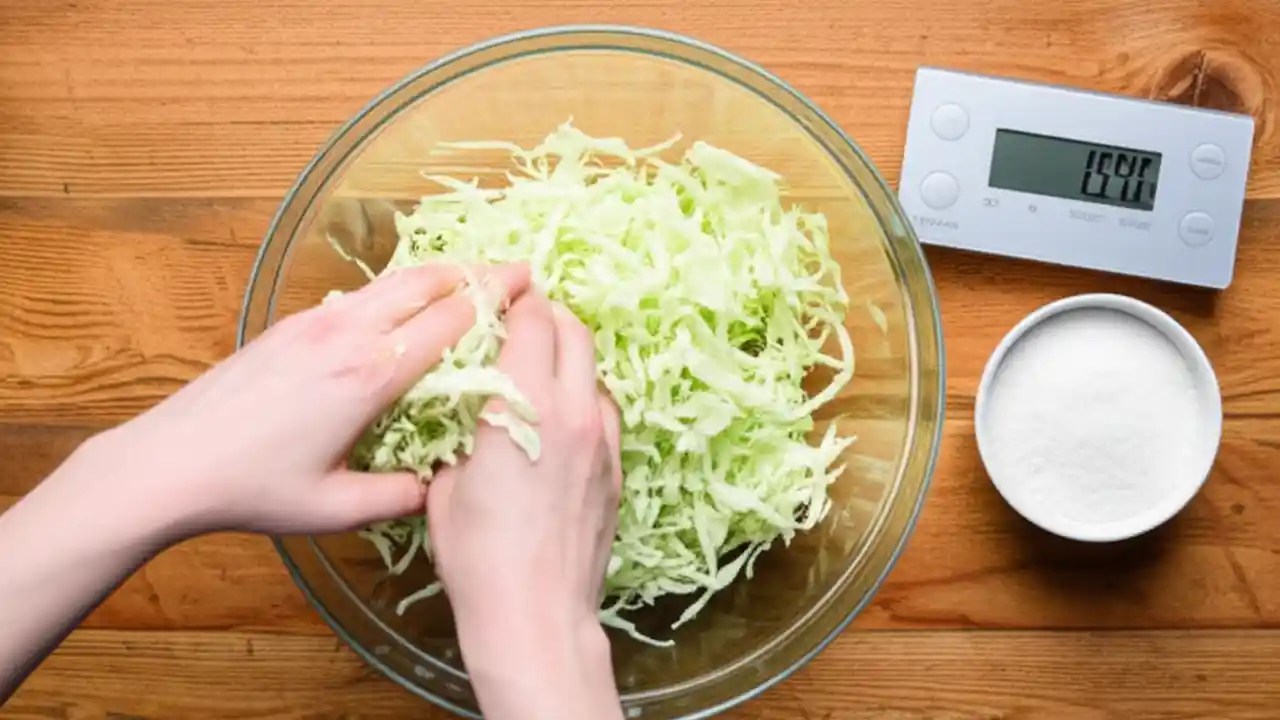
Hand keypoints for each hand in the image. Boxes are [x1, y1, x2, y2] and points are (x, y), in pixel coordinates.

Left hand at [89, 262, 530, 537]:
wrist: (170, 462)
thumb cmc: (255, 489)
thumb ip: (401, 497)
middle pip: (427, 282)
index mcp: (369, 376)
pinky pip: (363, 295)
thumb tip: (443, 486)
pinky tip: (409, 305)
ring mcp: (316, 322)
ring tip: (474, 277)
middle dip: (478, 273)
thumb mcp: (337, 508)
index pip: (450, 322)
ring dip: (440, 274)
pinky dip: (402, 289)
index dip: (496, 302)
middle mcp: (348, 335)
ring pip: (393, 280)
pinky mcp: (292, 325)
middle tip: (518, 272)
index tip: (533, 290)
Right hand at [426, 293, 623, 719]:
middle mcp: (573, 411)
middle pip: (575, 332)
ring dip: (572, 354)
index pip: (532, 320)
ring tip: (543, 363)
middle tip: (523, 316)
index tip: (501, 295)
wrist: (534, 614)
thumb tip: (473, 411)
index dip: (516, 298)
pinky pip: (608, 412)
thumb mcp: (446, 486)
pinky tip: (565, 414)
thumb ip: (463, 432)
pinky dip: (587, 396)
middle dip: (549, 314)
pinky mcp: (617, 470)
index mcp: (522, 404)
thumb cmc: (477, 556)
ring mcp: (603, 441)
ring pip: (597, 371)